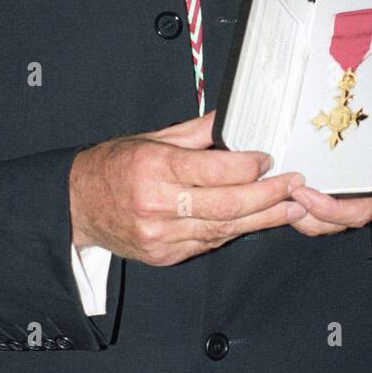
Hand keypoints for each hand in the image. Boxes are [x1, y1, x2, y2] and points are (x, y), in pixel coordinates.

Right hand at [69, 109, 306, 264]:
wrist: (77, 207)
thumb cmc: (113, 167)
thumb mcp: (151, 138)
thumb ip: (195, 133)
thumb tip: (232, 117)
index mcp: (153, 168)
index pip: (213, 170)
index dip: (247, 166)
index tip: (268, 158)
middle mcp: (157, 205)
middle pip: (226, 205)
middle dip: (267, 195)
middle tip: (294, 185)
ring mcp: (161, 235)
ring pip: (223, 229)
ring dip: (263, 218)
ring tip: (291, 207)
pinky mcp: (165, 255)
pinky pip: (209, 243)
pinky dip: (235, 231)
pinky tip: (256, 221)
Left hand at [288, 94, 371, 235]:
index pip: (355, 212)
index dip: (328, 209)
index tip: (305, 193)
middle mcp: (368, 203)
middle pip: (331, 224)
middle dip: (304, 215)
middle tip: (281, 191)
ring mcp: (356, 202)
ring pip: (323, 221)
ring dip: (298, 213)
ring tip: (276, 192)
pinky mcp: (347, 197)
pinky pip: (322, 210)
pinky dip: (303, 204)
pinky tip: (285, 188)